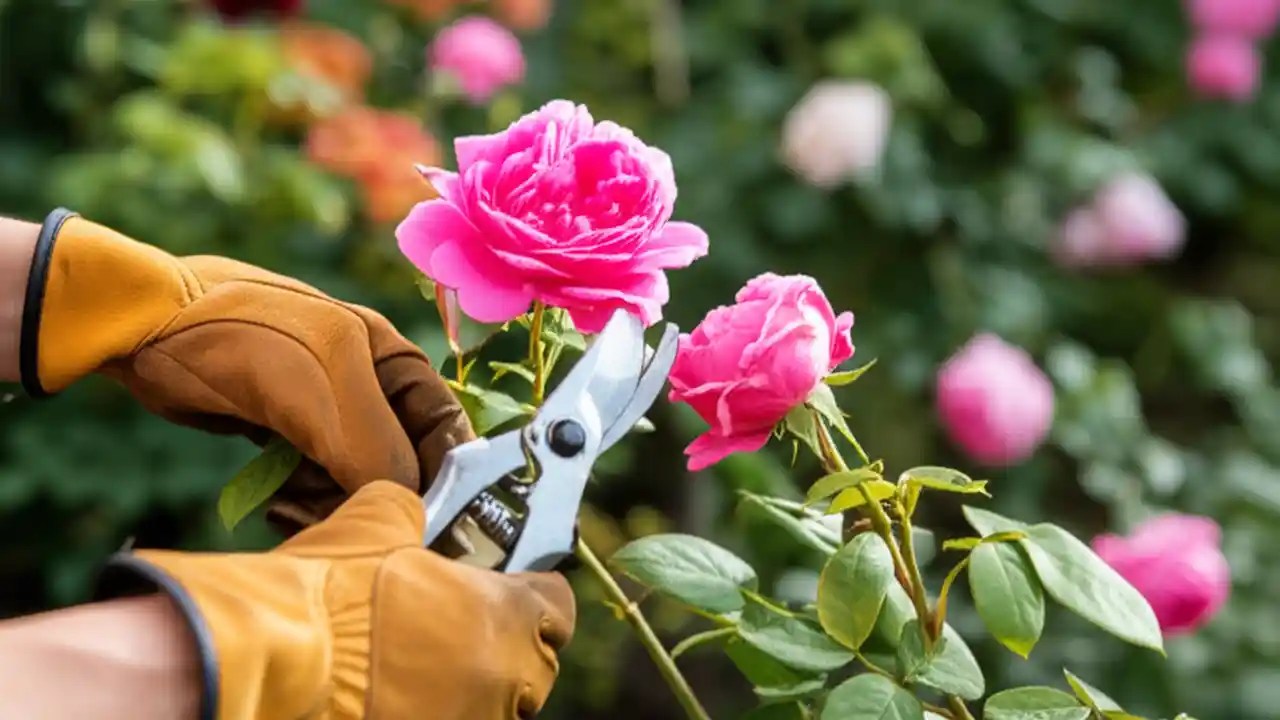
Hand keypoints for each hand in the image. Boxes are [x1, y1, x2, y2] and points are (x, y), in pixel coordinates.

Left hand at [20, 209, 472, 530]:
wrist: (151, 324)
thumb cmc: (252, 341)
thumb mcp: (329, 396)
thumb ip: (380, 454)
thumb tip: (411, 513)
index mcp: (392, 357)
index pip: (442, 424)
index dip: (447, 474)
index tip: (442, 524)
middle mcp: (367, 384)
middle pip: (400, 458)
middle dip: (383, 497)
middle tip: (360, 534)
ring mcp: (324, 409)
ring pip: (354, 476)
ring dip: (335, 505)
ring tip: (297, 513)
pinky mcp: (285, 432)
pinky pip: (313, 481)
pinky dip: (303, 500)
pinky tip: (277, 507)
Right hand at [99, 480, 575, 719]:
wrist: (268, 657)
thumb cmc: (330, 588)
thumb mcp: (378, 519)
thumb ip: (416, 512)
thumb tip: (415, 510)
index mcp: (508, 616)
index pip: (558, 605)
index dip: (534, 589)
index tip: (511, 581)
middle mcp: (503, 681)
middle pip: (533, 663)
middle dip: (507, 641)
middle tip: (462, 620)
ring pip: (495, 703)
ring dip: (472, 680)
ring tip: (424, 659)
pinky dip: (436, 708)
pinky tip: (398, 689)